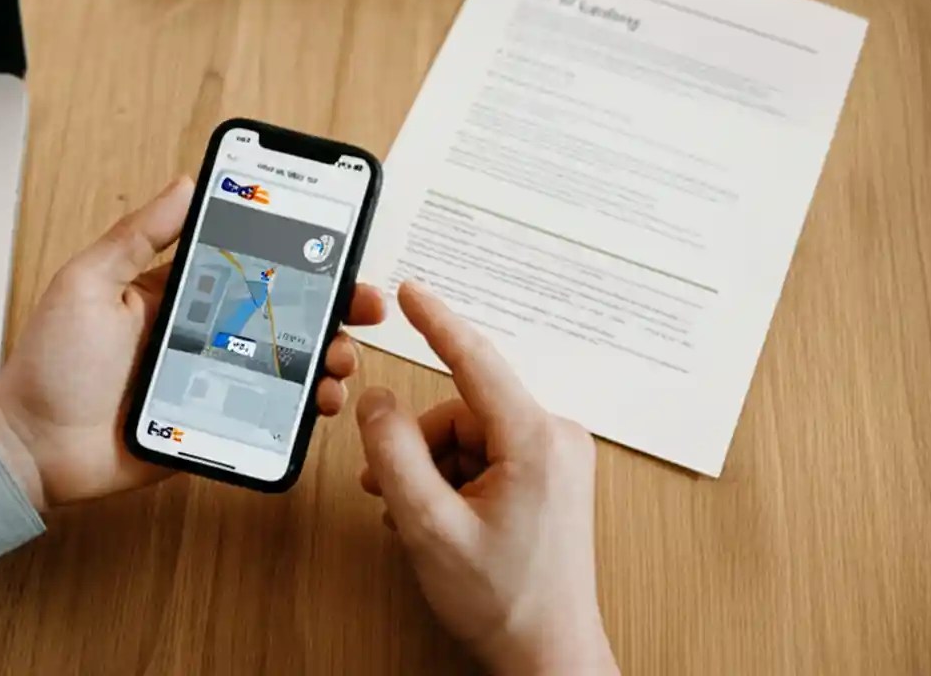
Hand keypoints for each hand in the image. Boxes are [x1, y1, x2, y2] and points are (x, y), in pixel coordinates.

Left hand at [0, 176, 385, 510]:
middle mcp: (203, 334)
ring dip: (325, 359)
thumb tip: (185, 184)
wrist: (31, 446)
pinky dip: (300, 411)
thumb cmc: (50, 362)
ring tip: (338, 361)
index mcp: (179, 294)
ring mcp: (212, 382)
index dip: (298, 258)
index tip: (337, 248)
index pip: (251, 266)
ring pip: (286, 366)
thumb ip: (137, 236)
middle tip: (363, 308)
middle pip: (284, 316)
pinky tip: (317, 404)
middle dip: (332, 309)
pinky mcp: (215, 425)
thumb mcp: (88, 283)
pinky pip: (268, 416)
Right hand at [356, 282, 616, 675]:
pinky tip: (439, 518)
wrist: (547, 656)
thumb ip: (394, 455)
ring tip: (418, 519)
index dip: (435, 322)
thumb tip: (375, 400)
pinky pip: (484, 455)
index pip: (475, 360)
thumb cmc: (503, 602)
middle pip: (460, 411)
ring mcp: (555, 457)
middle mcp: (554, 438)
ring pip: (466, 435)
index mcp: (536, 440)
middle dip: (418, 449)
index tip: (409, 291)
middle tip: (392, 494)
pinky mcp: (548, 475)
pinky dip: (452, 480)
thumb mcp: (428, 526)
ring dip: (431, 471)